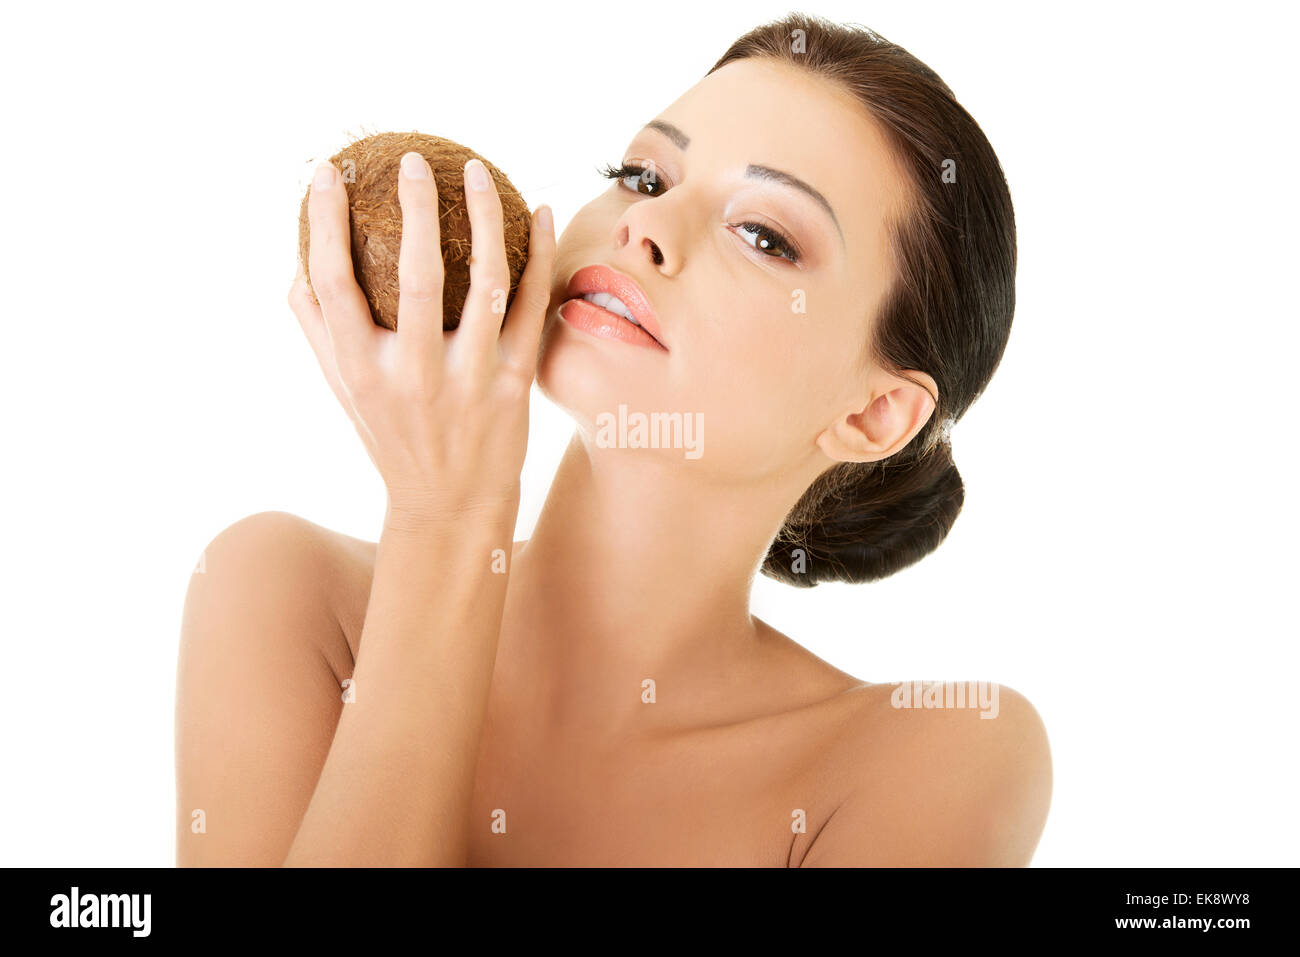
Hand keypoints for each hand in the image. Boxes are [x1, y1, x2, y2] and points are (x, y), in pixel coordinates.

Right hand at [288, 152, 555, 524]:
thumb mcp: (343, 392)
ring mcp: (470, 379)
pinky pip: (532, 308)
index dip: (326, 221)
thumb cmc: (392, 437)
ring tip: (477, 172)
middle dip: (414, 208)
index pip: (332, 282)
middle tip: (413, 161)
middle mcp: (415, 374)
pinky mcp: (516, 383)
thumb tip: (296, 264)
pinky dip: (539, 255)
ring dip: (486, 219)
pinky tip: (540, 211)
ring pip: (485, 282)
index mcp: (361, 370)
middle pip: (415, 275)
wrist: (451, 507)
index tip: (329, 172)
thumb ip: (318, 331)